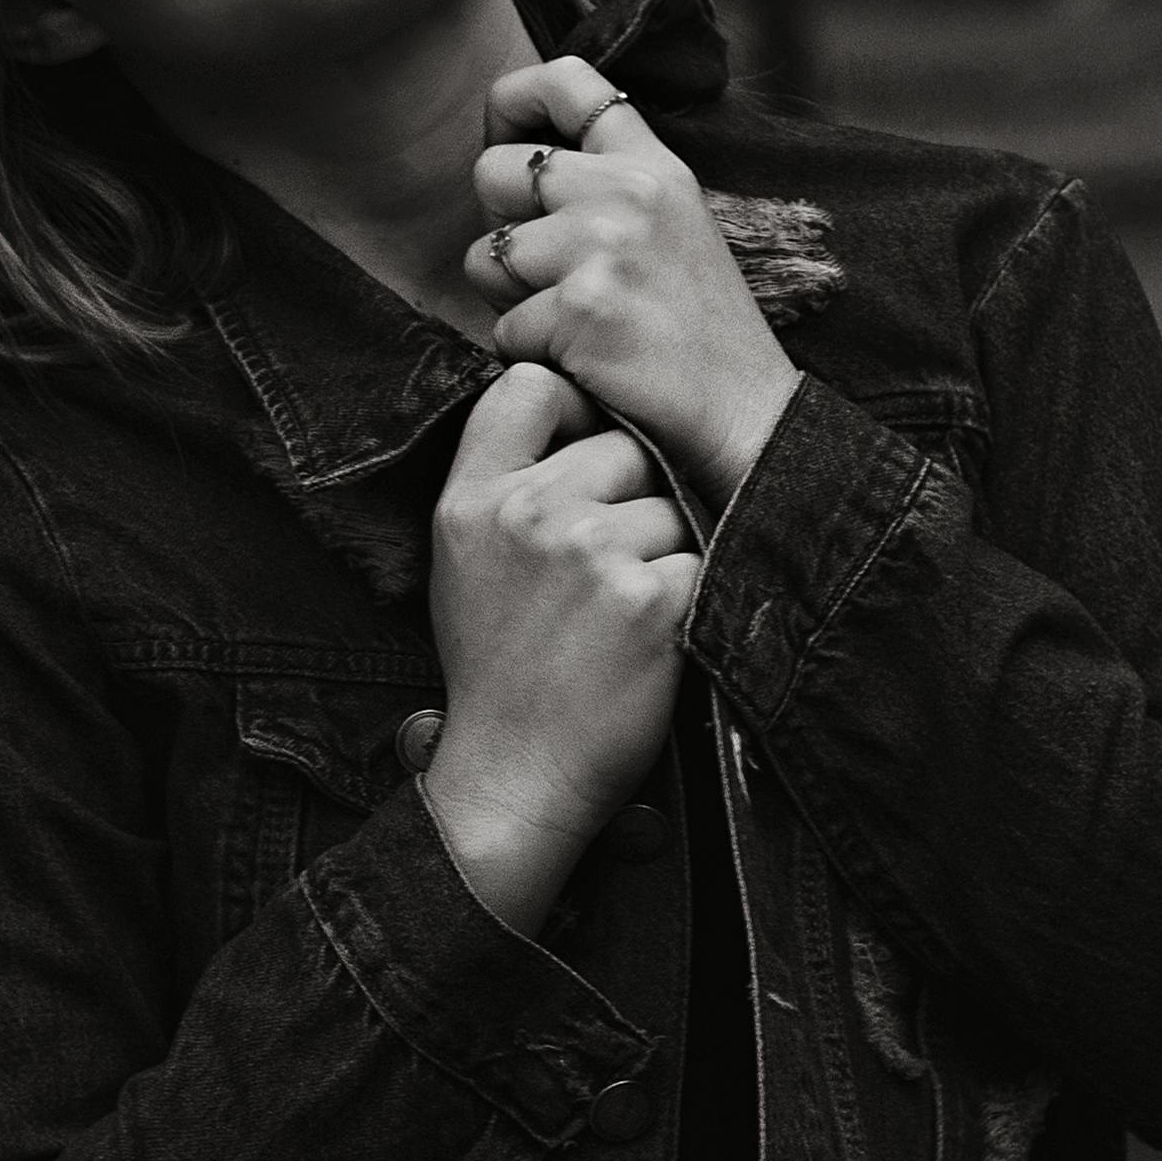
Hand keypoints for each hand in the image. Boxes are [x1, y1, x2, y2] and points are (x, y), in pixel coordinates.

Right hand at [417, 362, 700, 931]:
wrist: (517, 773)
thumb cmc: (497, 664)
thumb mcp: (462, 557)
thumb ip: (502, 476)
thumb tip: (572, 398)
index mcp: (472, 499)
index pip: (531, 387)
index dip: (573, 411)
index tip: (583, 456)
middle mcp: (527, 513)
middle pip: (624, 446)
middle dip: (631, 497)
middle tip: (601, 571)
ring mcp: (591, 553)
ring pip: (671, 504)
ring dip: (664, 552)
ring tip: (618, 614)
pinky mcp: (651, 598)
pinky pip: (699, 559)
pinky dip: (688, 599)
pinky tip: (647, 641)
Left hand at [464, 58, 804, 506]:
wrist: (746, 415)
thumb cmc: (700, 331)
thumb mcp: (676, 227)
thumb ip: (612, 185)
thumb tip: (519, 163)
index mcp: (655, 165)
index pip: (568, 80)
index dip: (513, 100)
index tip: (504, 134)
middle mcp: (629, 193)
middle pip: (492, 171)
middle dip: (501, 228)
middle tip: (547, 273)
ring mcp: (603, 249)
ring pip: (484, 256)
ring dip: (510, 302)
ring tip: (572, 324)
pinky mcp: (579, 310)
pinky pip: (502, 329)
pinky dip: (532, 356)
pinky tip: (585, 364)